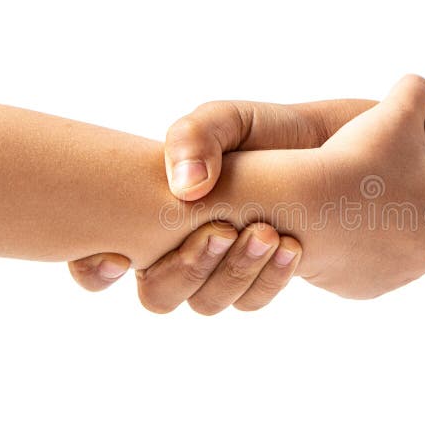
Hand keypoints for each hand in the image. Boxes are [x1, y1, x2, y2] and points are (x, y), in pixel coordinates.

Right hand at [68, 99, 371, 312]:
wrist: (330, 149)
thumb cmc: (267, 133)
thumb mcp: (230, 121)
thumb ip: (195, 137)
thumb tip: (185, 188)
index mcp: (151, 214)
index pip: (101, 256)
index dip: (94, 267)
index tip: (117, 255)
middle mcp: (178, 249)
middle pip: (158, 293)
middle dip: (186, 268)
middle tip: (221, 230)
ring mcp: (219, 270)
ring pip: (206, 303)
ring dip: (233, 273)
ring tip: (268, 232)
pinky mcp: (257, 280)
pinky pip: (251, 301)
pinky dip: (269, 278)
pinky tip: (292, 245)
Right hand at [270, 74, 424, 297]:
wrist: (305, 203)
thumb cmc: (358, 157)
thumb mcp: (396, 110)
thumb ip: (417, 93)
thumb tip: (418, 88)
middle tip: (406, 199)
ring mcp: (402, 276)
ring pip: (408, 261)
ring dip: (395, 239)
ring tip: (364, 205)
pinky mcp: (365, 290)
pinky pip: (370, 272)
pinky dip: (361, 254)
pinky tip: (340, 226)